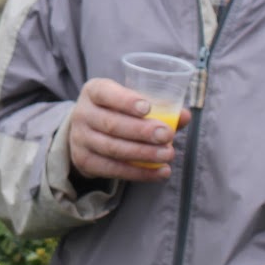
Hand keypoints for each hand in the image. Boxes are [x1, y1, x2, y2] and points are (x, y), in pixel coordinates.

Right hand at [66, 77, 187, 181]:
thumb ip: (158, 106)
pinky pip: (113, 169)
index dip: (125, 100)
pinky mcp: (84, 161)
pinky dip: (139, 173)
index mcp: (93, 91)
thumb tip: (184, 115)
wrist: (85, 132)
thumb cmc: (115, 111)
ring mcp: (80, 139)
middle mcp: (82, 114)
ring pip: (113, 149)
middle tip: (167, 135)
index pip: (105, 93)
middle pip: (111, 124)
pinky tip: (160, 172)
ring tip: (168, 154)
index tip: (148, 107)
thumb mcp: (129, 101)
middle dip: (141, 131)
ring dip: (143, 154)